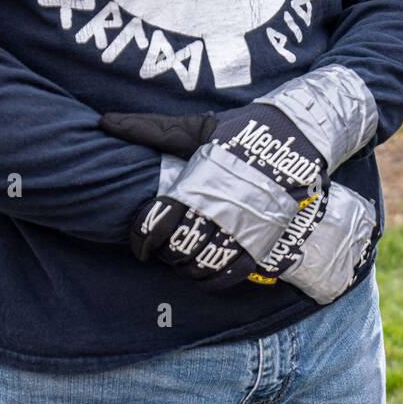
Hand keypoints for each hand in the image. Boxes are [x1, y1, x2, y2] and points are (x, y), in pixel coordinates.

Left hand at [102, 103, 329, 289]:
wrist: (298, 138)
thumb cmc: (242, 131)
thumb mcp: (197, 128)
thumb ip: (151, 130)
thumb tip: (104, 122)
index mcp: (198, 184)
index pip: (156, 224)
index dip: (140, 239)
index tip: (139, 243)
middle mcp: (219, 211)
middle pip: (177, 249)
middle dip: (164, 253)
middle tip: (163, 247)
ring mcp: (243, 229)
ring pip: (202, 265)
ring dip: (186, 268)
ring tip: (183, 259)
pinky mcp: (263, 242)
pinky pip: (231, 275)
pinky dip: (213, 281)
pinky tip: (204, 274)